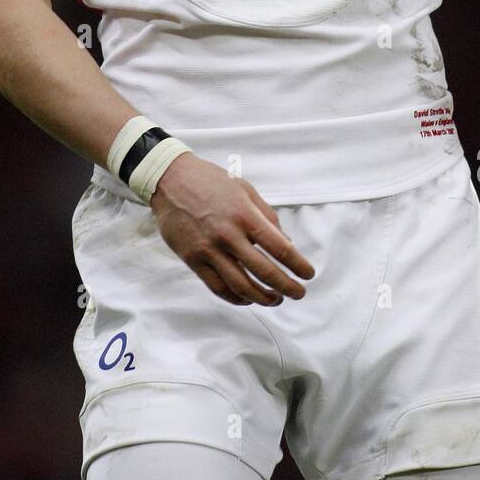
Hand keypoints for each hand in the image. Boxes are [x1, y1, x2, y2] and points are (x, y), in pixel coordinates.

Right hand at [149, 154, 314, 306]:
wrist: (171, 180)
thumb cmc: (211, 181)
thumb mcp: (245, 190)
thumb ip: (267, 216)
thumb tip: (286, 242)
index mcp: (245, 216)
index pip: (280, 249)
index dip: (298, 265)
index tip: (308, 274)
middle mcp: (228, 235)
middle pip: (264, 272)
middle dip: (287, 287)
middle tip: (299, 293)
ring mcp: (209, 250)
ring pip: (241, 286)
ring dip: (263, 298)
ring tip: (276, 300)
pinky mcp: (193, 260)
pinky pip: (217, 287)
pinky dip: (236, 298)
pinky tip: (248, 299)